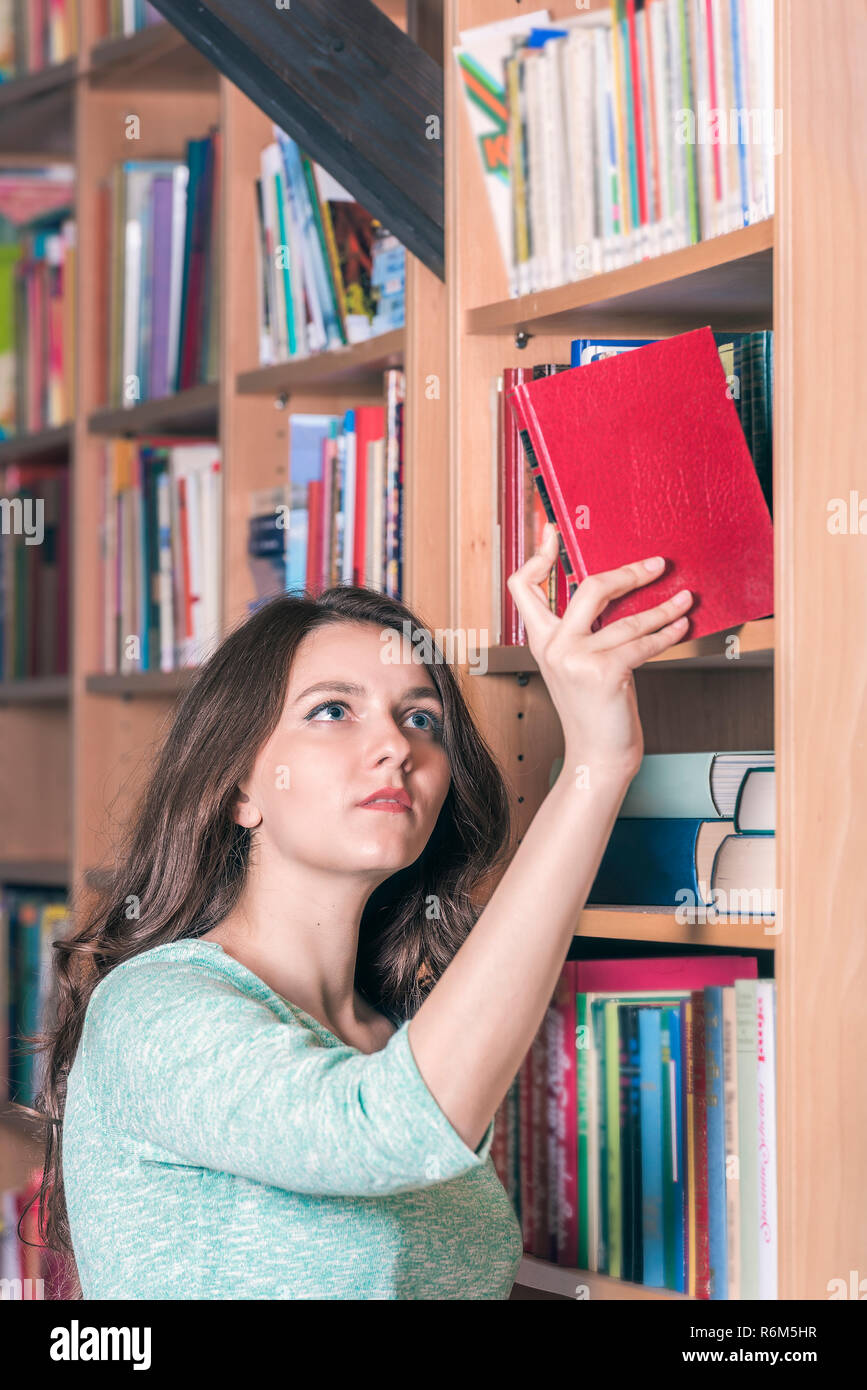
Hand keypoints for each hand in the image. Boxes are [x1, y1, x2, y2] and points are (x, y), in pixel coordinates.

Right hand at [506, 525, 693, 777]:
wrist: (598, 756)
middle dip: (629, 573)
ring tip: (685, 600)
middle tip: (656, 564)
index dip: (538, 557)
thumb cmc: (595, 710)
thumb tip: (620, 591)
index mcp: (542, 640)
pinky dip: (667, 633)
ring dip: (664, 608)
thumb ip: (588, 631)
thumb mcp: (580, 664)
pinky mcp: (603, 673)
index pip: (524, 588)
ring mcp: (576, 659)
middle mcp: (554, 646)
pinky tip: (681, 627)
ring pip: (627, 619)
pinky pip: (642, 643)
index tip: (554, 533)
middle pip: (589, 588)